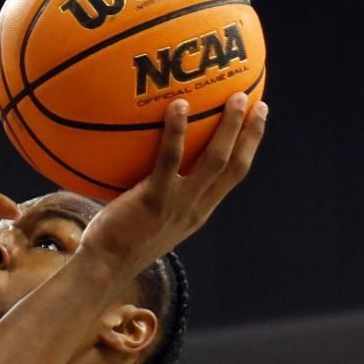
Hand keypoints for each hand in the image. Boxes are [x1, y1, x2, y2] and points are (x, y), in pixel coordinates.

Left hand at [80, 93, 268, 272]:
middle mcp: (197, 207)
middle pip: (235, 165)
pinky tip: (178, 106)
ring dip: (229, 127)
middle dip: (250, 133)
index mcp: (200, 210)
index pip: (234, 175)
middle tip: (255, 102)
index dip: (249, 147)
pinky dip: (177, 132)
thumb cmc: (120, 238)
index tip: (258, 120)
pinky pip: (170, 160)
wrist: (105, 266)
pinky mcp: (155, 200)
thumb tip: (153, 159)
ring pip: (216, 160)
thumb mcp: (153, 217)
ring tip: (234, 97)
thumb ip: (162, 191)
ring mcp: (179, 204)